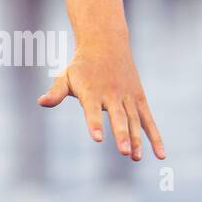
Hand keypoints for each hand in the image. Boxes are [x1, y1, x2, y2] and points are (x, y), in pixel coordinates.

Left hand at [37, 42, 165, 160]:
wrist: (106, 44)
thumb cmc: (81, 66)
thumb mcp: (66, 75)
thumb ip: (56, 91)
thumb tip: (41, 102)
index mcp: (91, 90)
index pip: (92, 109)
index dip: (94, 123)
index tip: (97, 138)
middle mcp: (111, 94)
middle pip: (118, 116)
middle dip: (121, 134)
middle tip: (123, 152)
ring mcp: (127, 97)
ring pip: (134, 120)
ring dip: (136, 139)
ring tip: (135, 157)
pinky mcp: (139, 99)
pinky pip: (149, 120)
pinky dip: (155, 136)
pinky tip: (160, 154)